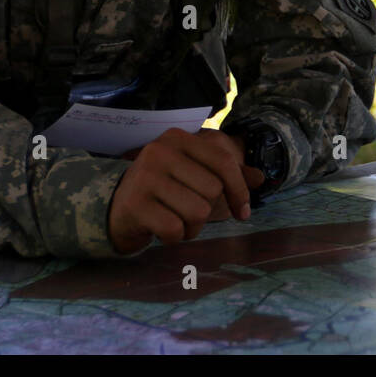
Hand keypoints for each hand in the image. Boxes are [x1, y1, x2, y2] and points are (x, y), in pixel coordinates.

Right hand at [107, 127, 264, 253]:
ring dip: (192, 227)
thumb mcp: (193, 174)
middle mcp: (161, 151)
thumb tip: (260, 177)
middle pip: (212, 190)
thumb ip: (226, 174)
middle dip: (207, 212)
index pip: (223, 162)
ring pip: (197, 211)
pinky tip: (162, 230)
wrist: (114, 206)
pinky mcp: (136, 204)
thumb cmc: (163, 190)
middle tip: (189, 213)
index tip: (242, 212)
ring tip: (176, 221)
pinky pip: (175, 229)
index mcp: (178, 139)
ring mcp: (146, 176)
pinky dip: (175, 237)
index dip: (239, 191)